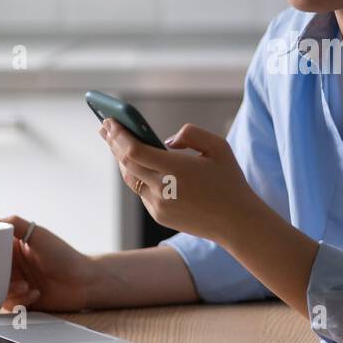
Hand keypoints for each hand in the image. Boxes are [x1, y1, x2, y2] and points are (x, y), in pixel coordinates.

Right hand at [0, 215, 97, 312]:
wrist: (84, 281)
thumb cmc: (64, 256)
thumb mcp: (39, 234)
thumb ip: (16, 224)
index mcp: (13, 248)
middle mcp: (12, 266)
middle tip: (8, 275)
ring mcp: (17, 283)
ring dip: (9, 290)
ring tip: (26, 286)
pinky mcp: (22, 299)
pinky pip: (10, 304)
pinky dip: (21, 300)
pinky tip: (36, 293)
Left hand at [101, 120, 261, 244]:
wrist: (237, 221)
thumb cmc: (229, 180)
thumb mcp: (218, 146)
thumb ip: (190, 134)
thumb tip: (166, 141)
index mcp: (177, 169)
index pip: (134, 150)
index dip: (119, 135)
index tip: (110, 120)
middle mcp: (163, 189)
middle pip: (126, 163)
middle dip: (113, 143)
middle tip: (105, 126)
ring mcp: (159, 205)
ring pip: (131, 178)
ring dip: (121, 159)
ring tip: (115, 142)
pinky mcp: (160, 215)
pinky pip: (142, 191)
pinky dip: (137, 174)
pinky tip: (133, 163)